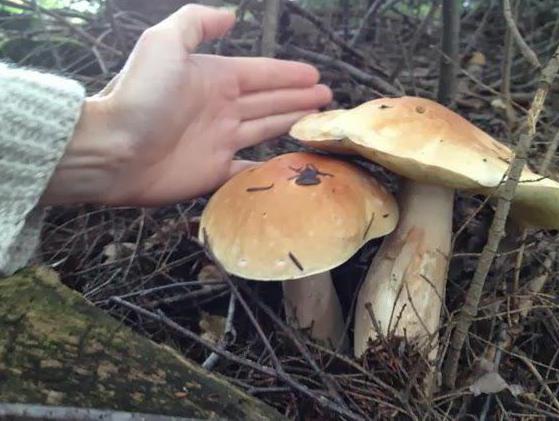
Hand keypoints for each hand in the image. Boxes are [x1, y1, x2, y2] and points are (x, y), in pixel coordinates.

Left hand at [42, 5, 331, 205]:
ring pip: (265, 129)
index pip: (262, 74)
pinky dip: (268, 165)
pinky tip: (287, 161)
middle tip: (326, 98)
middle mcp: (221, 108)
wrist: (113, 150)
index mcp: (215, 77)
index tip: (315, 75)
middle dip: (298, 98)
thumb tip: (231, 16)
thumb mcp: (164, 43)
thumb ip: (196, 23)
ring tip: (316, 120)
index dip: (290, 74)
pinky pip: (248, 168)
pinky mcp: (214, 172)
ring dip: (290, 123)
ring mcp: (219, 141)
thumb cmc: (141, 96)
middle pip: (269, 101)